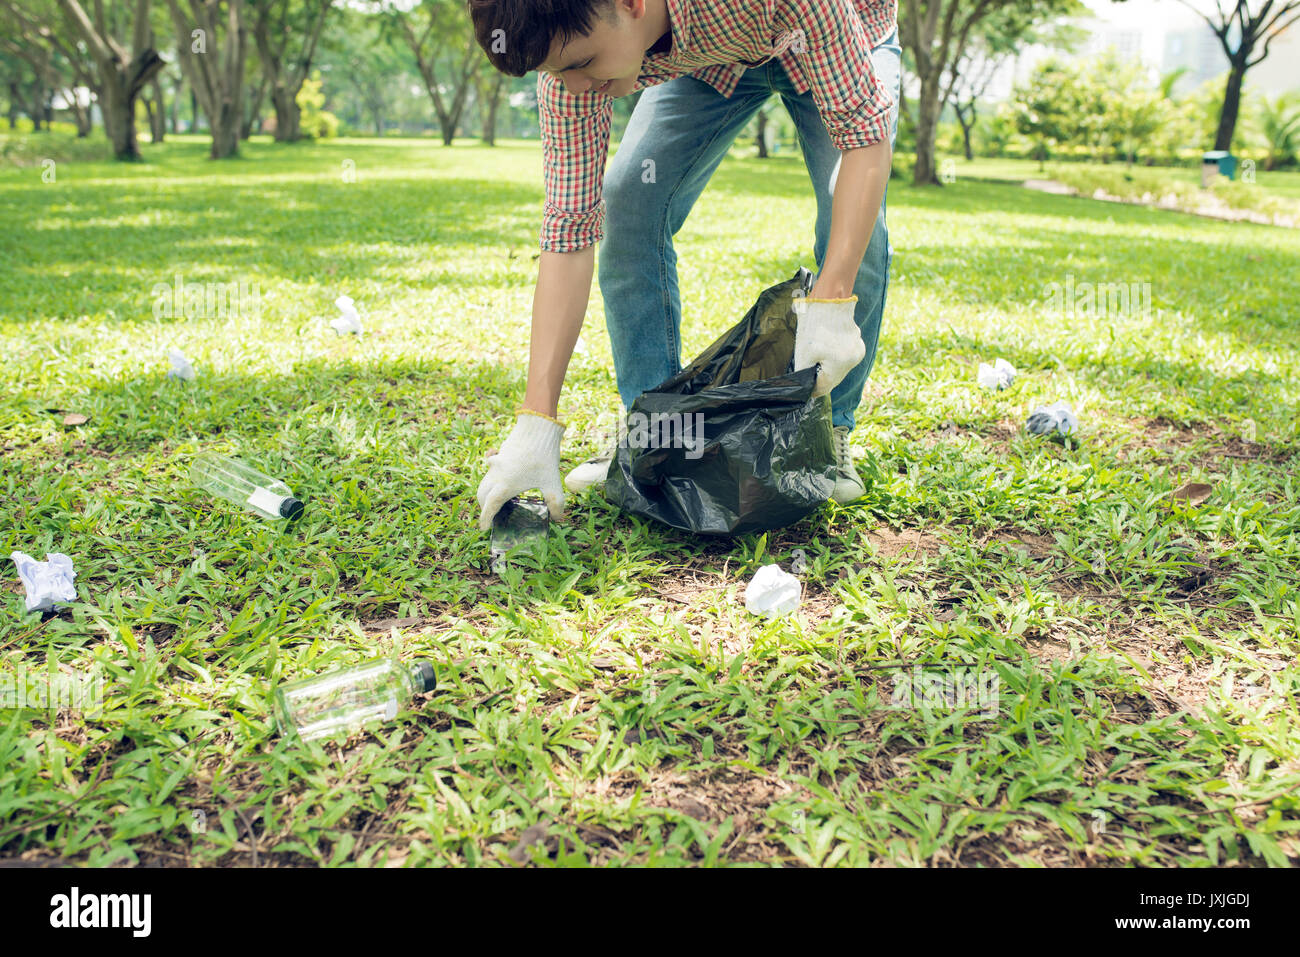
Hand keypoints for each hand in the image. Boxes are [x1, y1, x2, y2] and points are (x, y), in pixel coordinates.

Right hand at [476, 412, 565, 529]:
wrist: (537, 429)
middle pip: (482, 495)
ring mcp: (495, 464)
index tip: (484, 528)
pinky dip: (492, 478)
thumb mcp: (553, 484)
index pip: (490, 507)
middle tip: (491, 515)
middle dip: (484, 507)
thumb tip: (558, 518)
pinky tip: (505, 479)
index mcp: (505, 486)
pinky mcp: (499, 455)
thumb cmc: (544, 458)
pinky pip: (490, 470)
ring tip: (497, 501)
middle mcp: (496, 476)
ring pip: (484, 482)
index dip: (485, 519)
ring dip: (486, 493)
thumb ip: (556, 504)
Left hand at [793, 296, 864, 397]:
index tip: (804, 390)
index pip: (824, 387)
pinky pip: (844, 357)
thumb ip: (805, 373)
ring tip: (815, 360)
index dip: (812, 390)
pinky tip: (825, 349)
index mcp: (841, 363)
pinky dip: (834, 357)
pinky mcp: (858, 343)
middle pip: (833, 379)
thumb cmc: (813, 326)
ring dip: (827, 368)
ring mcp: (858, 351)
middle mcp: (853, 359)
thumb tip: (805, 386)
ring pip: (839, 369)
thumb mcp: (803, 353)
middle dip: (820, 378)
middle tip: (807, 376)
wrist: (828, 299)